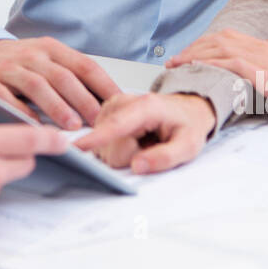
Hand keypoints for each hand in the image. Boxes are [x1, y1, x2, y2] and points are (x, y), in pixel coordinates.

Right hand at [0, 37, 120, 128]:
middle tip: (97, 120)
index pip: (84, 66)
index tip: (118, 104)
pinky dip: (21, 111)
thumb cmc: (23, 66)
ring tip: (71, 124)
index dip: (103, 86)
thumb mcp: (49, 62)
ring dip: (56, 106)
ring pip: (37, 85)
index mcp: (52, 49)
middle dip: (82, 100)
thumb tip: (109, 104)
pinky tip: (34, 125)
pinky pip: (6, 97)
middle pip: (62, 76)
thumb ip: (74, 78)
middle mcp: (31, 55)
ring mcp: (8, 68)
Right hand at [73, 92, 214, 173]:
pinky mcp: (106, 114)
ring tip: (143, 142)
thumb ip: (165, 157)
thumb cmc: (187, 124)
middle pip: (110, 143)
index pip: (117, 125)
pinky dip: (117, 146)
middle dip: (128, 155)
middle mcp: (125, 102)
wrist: (187, 109)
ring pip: (104, 144)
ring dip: (123, 151)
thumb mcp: (188, 145)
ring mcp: (113, 107)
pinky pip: (102, 142)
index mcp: (146, 107)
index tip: (78, 146)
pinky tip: (133, 139)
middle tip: (150, 147)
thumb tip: (137, 166)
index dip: (97, 138)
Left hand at [167, 29, 267, 124]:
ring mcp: (263, 58)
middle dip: (192, 48)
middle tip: (173, 61)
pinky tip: (198, 69)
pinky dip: (212, 63)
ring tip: (177, 65)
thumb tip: (248, 81)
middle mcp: (262, 48)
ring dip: (195, 55)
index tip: (186, 56)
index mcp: (265, 48)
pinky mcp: (265, 72)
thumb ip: (266, 74)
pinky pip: (232, 62)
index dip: (203, 45)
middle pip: (218, 39)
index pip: (226, 39)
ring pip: (220, 47)